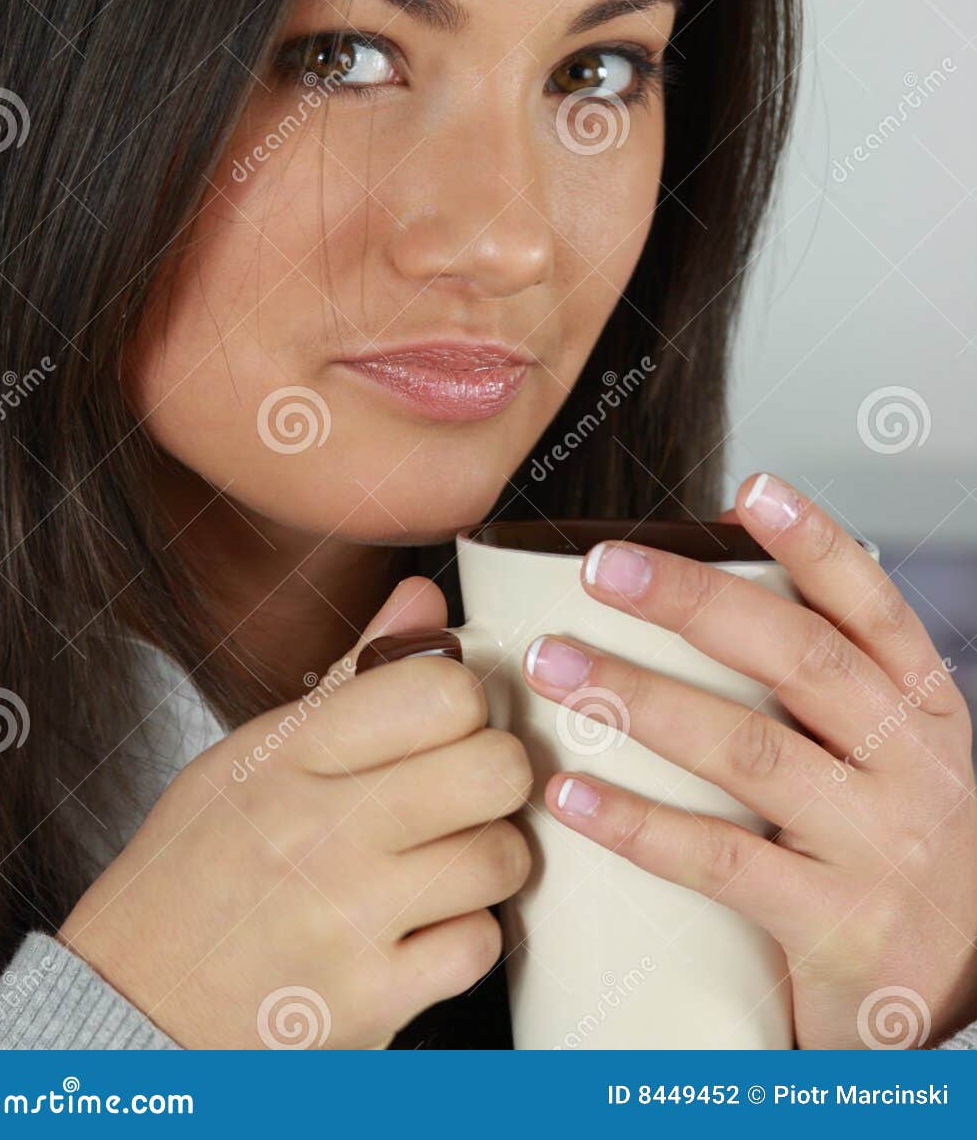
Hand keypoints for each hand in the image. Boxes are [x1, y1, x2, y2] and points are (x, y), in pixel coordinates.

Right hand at [59, 576, 532, 1048]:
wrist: (129, 1010)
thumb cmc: (190, 876)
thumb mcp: (247, 757)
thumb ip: (350, 679)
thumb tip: (421, 602)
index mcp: (288, 754)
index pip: (438, 689)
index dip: (465, 702)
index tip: (450, 723)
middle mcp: (320, 830)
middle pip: (492, 769)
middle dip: (498, 775)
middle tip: (469, 791)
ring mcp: (347, 919)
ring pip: (501, 858)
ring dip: (490, 859)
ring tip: (447, 859)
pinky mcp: (370, 1001)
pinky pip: (479, 947)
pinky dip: (465, 938)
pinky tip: (424, 928)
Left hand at [522, 473, 976, 1048]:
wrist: (972, 1002)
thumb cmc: (901, 855)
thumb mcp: (895, 758)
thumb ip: (828, 680)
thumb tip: (719, 566)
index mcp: (922, 713)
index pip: (873, 608)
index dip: (814, 542)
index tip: (750, 487)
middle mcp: (910, 767)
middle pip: (799, 659)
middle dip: (693, 603)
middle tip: (602, 567)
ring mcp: (876, 846)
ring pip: (747, 750)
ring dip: (639, 698)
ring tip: (555, 664)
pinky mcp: (834, 924)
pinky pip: (718, 861)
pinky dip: (636, 823)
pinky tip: (570, 794)